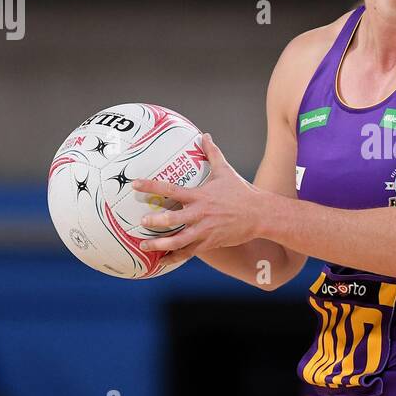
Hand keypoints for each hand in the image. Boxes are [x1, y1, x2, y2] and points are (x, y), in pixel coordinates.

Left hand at [132, 133, 259, 266]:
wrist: (260, 215)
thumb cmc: (241, 192)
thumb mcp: (226, 171)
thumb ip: (212, 153)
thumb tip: (205, 135)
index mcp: (199, 195)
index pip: (171, 189)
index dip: (151, 186)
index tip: (135, 184)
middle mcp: (200, 213)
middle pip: (173, 219)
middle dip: (155, 221)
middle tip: (142, 221)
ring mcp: (204, 230)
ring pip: (178, 240)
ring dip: (160, 243)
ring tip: (144, 246)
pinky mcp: (209, 243)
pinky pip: (189, 252)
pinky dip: (175, 257)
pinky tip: (162, 260)